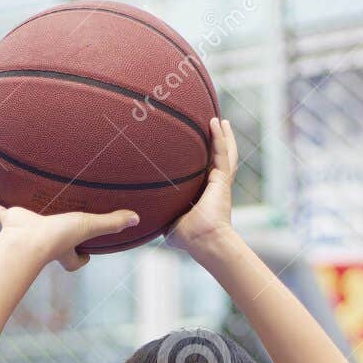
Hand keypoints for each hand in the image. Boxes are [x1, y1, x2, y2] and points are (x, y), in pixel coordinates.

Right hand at [0, 189, 139, 272]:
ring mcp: (24, 230)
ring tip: (22, 204)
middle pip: (51, 243)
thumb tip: (136, 219)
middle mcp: (44, 240)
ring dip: (20, 216)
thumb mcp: (88, 226)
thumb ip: (111, 223)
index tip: (87, 255)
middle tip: (58, 226)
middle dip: (54, 238)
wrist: (27, 241)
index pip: (76, 259)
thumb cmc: (57, 237)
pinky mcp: (9, 220)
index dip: (82, 258)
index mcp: (64, 248)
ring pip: (23, 224)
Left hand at [165, 116, 237, 258]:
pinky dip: (220, 138)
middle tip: (216, 125)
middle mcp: (213, 186)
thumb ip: (160, 215)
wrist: (203, 241)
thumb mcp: (169, 223)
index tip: (198, 145)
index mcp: (203, 193)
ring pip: (225, 153)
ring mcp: (219, 183)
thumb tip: (138, 216)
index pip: (205, 171)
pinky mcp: (222, 181)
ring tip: (220, 121)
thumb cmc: (188, 238)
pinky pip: (221, 154)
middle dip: (218, 142)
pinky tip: (216, 122)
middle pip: (218, 159)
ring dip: (223, 136)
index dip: (204, 158)